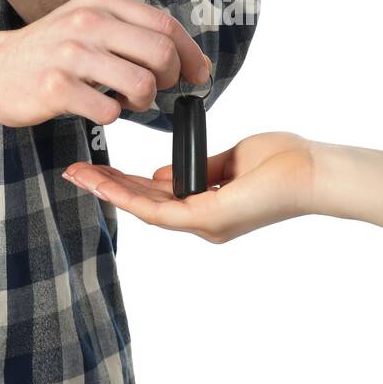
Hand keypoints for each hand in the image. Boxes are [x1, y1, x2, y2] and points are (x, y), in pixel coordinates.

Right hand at [0, 0, 211, 128]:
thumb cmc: (45, 50)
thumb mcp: (86, 22)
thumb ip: (130, 30)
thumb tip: (184, 55)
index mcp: (99, 1)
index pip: (165, 24)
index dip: (190, 54)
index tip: (197, 73)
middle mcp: (87, 21)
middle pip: (161, 53)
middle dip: (168, 79)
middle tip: (152, 89)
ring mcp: (71, 54)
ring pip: (142, 84)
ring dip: (142, 102)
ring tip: (123, 100)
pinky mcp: (55, 87)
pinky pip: (110, 111)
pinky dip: (111, 116)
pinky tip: (95, 108)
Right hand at [62, 131, 316, 242]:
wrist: (310, 170)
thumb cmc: (281, 162)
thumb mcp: (229, 160)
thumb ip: (199, 167)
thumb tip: (163, 175)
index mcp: (206, 207)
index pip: (154, 196)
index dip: (122, 183)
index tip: (95, 168)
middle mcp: (201, 222)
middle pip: (142, 205)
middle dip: (105, 187)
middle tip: (73, 170)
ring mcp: (203, 223)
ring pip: (144, 209)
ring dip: (108, 191)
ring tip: (79, 174)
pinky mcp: (207, 218)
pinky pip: (159, 210)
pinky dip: (128, 196)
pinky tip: (105, 183)